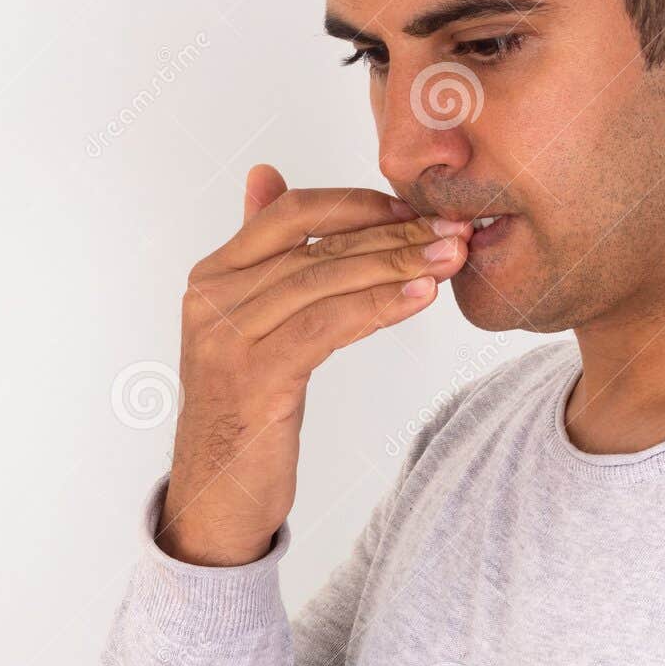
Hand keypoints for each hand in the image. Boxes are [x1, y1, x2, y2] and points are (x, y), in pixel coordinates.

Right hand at [157, 164, 469, 565]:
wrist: (216, 493)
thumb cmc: (243, 406)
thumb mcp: (247, 321)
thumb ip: (259, 251)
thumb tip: (265, 172)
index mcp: (213, 273)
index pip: (291, 212)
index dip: (356, 204)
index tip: (414, 209)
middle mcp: (211, 297)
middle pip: (317, 247)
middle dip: (393, 235)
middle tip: (453, 231)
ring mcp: (227, 337)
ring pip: (326, 282)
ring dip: (397, 266)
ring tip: (450, 260)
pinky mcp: (253, 378)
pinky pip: (326, 327)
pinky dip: (378, 307)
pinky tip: (420, 298)